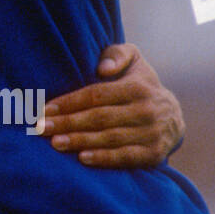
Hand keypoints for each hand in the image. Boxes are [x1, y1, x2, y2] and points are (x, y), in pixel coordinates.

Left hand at [40, 43, 183, 167]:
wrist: (173, 117)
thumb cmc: (140, 84)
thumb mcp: (134, 60)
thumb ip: (118, 55)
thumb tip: (102, 68)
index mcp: (137, 88)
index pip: (96, 95)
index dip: (69, 102)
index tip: (44, 108)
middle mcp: (145, 111)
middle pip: (99, 118)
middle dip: (67, 123)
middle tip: (40, 127)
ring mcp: (151, 134)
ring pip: (109, 138)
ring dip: (80, 141)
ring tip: (55, 142)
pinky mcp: (154, 154)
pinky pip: (126, 157)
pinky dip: (104, 159)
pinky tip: (82, 158)